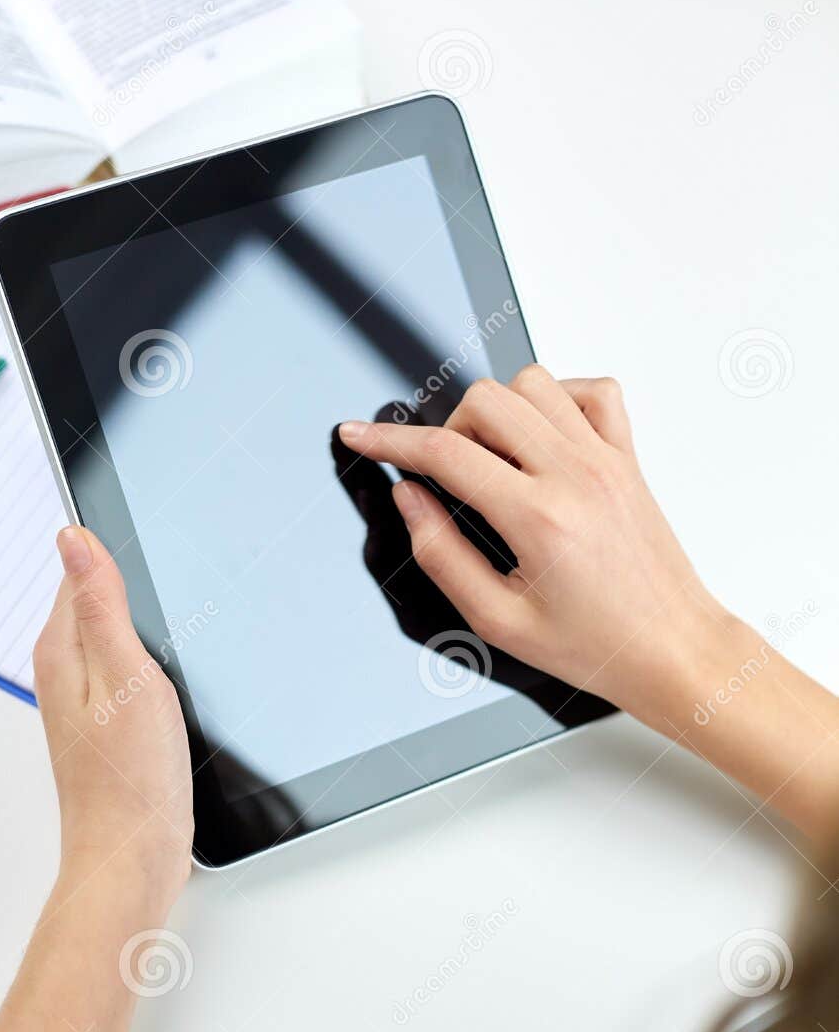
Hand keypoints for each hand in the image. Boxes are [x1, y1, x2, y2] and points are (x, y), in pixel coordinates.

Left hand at [33, 527, 192, 912]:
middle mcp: (65, 670)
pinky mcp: (111, 726)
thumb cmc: (131, 785)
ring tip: (179, 640)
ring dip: (148, 630)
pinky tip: (177, 681)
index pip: (80, 568)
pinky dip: (155, 667)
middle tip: (178, 600)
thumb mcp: (127, 677)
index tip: (161, 553)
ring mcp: (87, 700)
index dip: (120, 553)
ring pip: (117, 636)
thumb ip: (102, 605)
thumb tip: (74, 538)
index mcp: (61, 649)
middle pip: (98, 600)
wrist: (131, 861)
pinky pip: (130, 672)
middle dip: (137, 589)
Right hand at [338, 367, 730, 730]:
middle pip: (486, 400)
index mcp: (539, 519)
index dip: (389, 440)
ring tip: (495, 461)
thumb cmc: (596, 646)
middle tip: (447, 477)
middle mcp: (575, 475)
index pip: (445, 453)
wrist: (670, 649)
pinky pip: (593, 390)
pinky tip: (543, 440)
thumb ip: (443, 556)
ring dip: (499, 410)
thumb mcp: (498, 621)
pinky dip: (557, 399)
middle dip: (448, 428)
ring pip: (533, 382)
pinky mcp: (629, 457)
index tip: (361, 435)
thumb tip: (410, 500)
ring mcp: (607, 459)